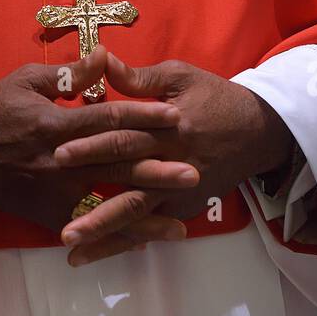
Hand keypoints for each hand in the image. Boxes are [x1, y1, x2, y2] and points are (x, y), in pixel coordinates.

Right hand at [0, 46, 197, 255]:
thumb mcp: (26, 80)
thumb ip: (69, 74)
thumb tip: (105, 55)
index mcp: (55, 123)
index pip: (108, 118)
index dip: (144, 116)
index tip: (176, 116)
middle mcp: (58, 162)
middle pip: (115, 165)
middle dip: (157, 169)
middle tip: (194, 172)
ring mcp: (53, 193)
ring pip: (106, 205)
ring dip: (144, 214)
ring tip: (180, 223)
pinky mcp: (47, 215)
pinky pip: (87, 227)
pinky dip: (115, 236)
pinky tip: (143, 241)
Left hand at [54, 52, 294, 235]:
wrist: (258, 131)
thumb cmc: (213, 97)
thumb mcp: (179, 76)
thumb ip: (139, 77)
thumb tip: (101, 59)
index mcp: (167, 127)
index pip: (124, 136)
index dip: (91, 144)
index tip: (58, 153)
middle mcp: (172, 163)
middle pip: (127, 182)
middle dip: (93, 201)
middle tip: (61, 215)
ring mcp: (179, 190)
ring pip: (137, 213)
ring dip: (104, 231)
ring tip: (71, 246)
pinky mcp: (184, 208)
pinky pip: (150, 228)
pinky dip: (122, 243)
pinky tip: (94, 255)